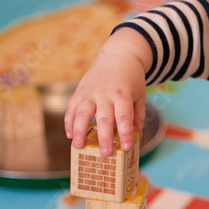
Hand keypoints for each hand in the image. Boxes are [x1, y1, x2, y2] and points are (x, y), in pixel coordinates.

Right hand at [64, 28, 151, 154]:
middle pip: (103, 117)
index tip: (125, 148)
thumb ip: (137, 116)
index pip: (124, 116)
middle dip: (104, 137)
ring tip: (78, 147)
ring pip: (82, 112)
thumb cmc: (131, 79)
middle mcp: (105, 93)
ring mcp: (90, 91)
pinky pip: (72, 107)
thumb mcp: (140, 95)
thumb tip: (135, 136)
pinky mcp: (80, 90)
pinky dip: (69, 121)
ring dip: (79, 131)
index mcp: (123, 94)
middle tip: (104, 154)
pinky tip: (69, 135)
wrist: (118, 55)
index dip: (125, 133)